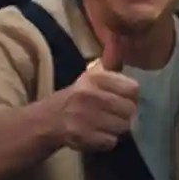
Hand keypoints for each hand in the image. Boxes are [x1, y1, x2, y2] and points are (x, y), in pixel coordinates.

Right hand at [52, 35, 138, 151]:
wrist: (45, 120)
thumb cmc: (76, 97)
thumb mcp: (91, 76)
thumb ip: (110, 61)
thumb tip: (120, 37)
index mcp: (95, 78)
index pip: (133, 89)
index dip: (130, 97)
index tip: (120, 100)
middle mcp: (89, 94)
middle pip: (130, 110)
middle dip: (125, 116)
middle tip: (112, 117)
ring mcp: (84, 116)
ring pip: (122, 127)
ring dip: (116, 130)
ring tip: (103, 126)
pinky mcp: (81, 135)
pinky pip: (110, 142)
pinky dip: (105, 142)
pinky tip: (95, 136)